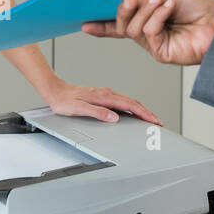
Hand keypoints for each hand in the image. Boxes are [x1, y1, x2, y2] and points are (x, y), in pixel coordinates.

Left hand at [41, 78, 163, 126]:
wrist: (55, 91)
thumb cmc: (64, 101)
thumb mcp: (79, 109)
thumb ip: (97, 113)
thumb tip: (114, 117)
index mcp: (104, 96)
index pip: (129, 105)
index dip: (144, 113)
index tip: (153, 120)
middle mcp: (107, 93)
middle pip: (133, 102)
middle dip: (147, 112)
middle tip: (158, 122)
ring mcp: (105, 94)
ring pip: (129, 101)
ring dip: (141, 110)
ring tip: (149, 118)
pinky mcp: (103, 96)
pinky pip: (122, 101)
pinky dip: (132, 107)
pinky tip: (133, 112)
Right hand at [82, 0, 213, 65]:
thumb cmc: (199, 9)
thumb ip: (144, 0)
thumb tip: (126, 3)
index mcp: (148, 19)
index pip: (120, 24)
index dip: (102, 24)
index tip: (85, 22)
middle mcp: (149, 34)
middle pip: (123, 25)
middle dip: (124, 10)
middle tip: (131, 0)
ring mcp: (154, 44)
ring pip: (134, 29)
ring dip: (147, 10)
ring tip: (162, 0)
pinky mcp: (161, 53)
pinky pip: (149, 33)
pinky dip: (158, 17)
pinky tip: (168, 9)